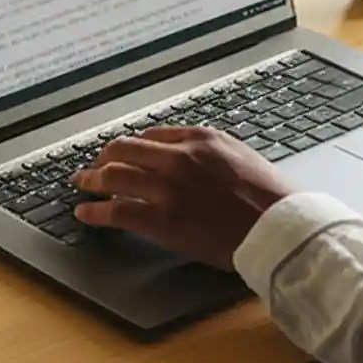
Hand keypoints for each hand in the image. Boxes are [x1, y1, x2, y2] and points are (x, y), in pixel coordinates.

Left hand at [71, 127, 294, 269]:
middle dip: (103, 158)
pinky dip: (95, 211)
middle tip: (93, 168)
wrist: (279, 226)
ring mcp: (169, 188)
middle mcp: (179, 157)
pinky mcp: (163, 220)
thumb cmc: (270, 197)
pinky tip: (85, 213)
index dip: (132, 147)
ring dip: (93, 180)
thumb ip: (211, 152)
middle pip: (125, 150)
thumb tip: (188, 156)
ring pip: (115, 176)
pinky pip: (117, 211)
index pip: (152, 136)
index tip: (123, 155)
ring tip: (83, 186)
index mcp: (200, 139)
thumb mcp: (241, 156)